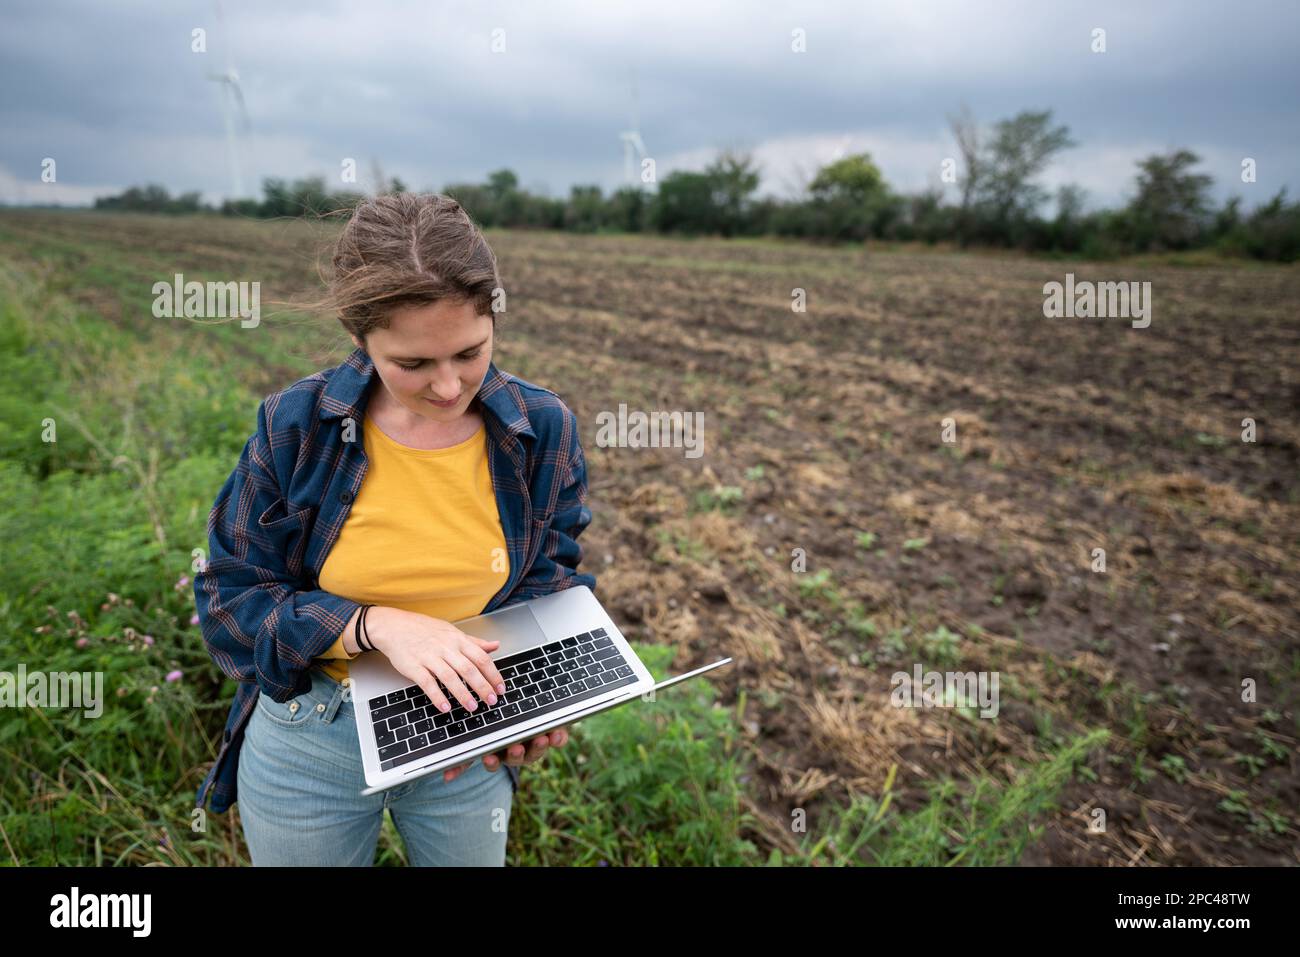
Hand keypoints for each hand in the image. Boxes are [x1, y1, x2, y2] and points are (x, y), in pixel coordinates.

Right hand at [365, 606, 505, 715]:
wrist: (394, 626)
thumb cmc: (424, 629)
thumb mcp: (452, 632)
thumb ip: (474, 642)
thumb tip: (495, 645)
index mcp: (458, 640)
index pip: (481, 658)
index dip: (493, 674)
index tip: (501, 688)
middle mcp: (446, 648)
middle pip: (468, 669)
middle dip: (482, 687)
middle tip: (491, 701)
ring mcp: (429, 657)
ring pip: (450, 677)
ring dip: (463, 694)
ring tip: (472, 707)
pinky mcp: (414, 666)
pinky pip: (427, 682)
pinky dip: (437, 696)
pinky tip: (444, 707)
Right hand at [442, 726, 569, 781]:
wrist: (529, 706)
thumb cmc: (500, 722)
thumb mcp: (481, 736)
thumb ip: (465, 754)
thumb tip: (444, 777)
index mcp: (498, 752)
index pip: (493, 762)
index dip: (491, 762)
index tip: (488, 757)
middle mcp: (517, 751)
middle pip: (517, 758)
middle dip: (516, 753)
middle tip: (515, 747)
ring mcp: (536, 744)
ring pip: (537, 751)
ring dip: (539, 747)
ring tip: (541, 737)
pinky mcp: (554, 736)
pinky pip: (559, 741)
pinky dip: (559, 738)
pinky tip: (558, 732)